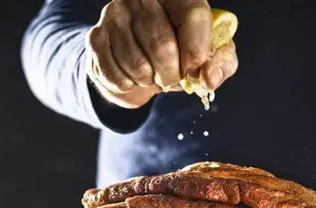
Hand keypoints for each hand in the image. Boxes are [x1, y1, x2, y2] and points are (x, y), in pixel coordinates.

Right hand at [85, 0, 238, 108]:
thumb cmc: (180, 53)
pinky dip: (130, 86)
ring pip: (138, 65)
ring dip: (150, 82)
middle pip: (162, 45)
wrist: (138, 57)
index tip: (195, 72)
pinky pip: (116, 75)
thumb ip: (220, 63)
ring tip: (153, 75)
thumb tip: (208, 79)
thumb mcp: (209, 55)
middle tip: (172, 80)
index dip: (197, 50)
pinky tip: (134, 76)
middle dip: (172, 75)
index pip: (193, 14)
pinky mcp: (95, 36)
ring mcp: (115, 14)